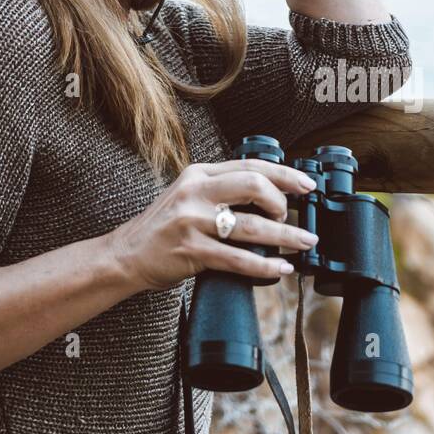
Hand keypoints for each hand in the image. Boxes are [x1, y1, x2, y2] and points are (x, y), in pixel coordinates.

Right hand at [107, 159, 318, 291]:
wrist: (128, 253)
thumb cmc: (163, 226)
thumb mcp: (188, 194)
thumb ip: (220, 189)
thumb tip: (268, 194)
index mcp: (198, 174)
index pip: (249, 166)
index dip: (284, 175)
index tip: (306, 185)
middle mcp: (196, 192)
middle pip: (253, 186)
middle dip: (283, 202)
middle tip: (295, 217)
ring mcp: (193, 221)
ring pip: (251, 226)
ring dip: (285, 236)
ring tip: (304, 243)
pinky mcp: (192, 251)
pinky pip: (238, 259)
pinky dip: (265, 265)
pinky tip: (281, 268)